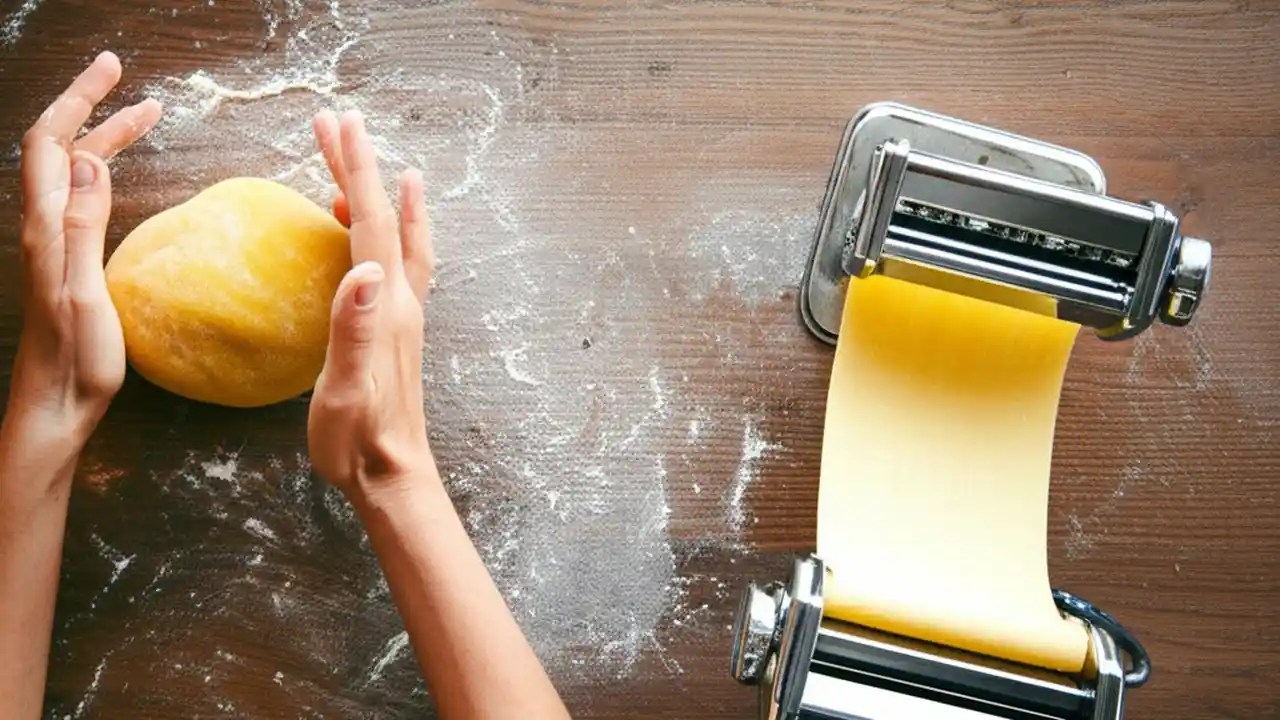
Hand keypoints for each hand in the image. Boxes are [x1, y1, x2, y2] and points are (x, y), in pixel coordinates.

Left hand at [9, 51, 161, 445]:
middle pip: (58, 148)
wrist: (56, 404)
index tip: (113, 69)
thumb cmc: (76, 360)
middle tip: (130, 83)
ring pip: (72, 171)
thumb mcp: (82, 291)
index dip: (79, 100)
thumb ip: (82, 224)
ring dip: (101, 137)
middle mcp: (44, 227)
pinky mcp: (66, 259)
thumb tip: (86, 159)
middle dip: (92, 108)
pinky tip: (117, 172)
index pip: (51, 143)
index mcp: (46, 228)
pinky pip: (81, 197)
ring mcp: (54, 243)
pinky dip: (102, 169)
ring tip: (144, 117)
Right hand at [307, 110, 434, 499]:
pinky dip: (391, 235)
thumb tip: (367, 270)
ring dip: (380, 196)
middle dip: (361, 168)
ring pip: (398, 239)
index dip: (356, 171)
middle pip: (386, 219)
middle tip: (338, 122)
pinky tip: (374, 240)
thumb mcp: (347, 388)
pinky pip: (399, 266)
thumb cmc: (361, 440)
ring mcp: (402, 316)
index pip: (373, 224)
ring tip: (364, 164)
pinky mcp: (395, 331)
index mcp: (387, 309)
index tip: (341, 123)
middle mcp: (402, 303)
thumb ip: (355, 330)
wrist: (393, 477)